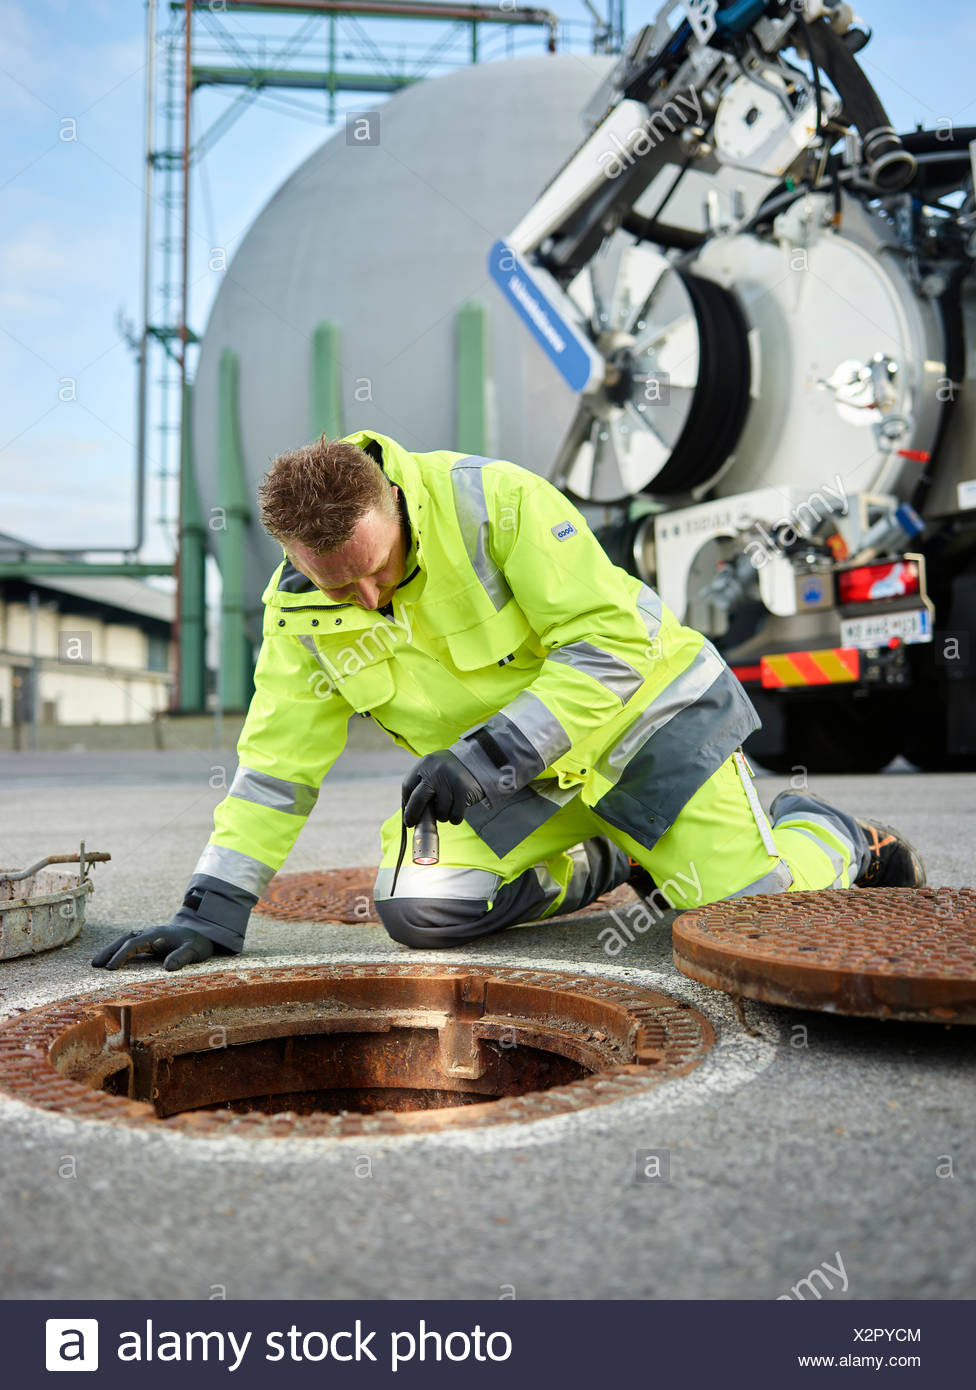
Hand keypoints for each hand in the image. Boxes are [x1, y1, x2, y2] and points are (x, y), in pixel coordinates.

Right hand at [91, 924, 215, 971]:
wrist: (202, 934)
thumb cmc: (197, 944)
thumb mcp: (194, 951)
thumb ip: (182, 957)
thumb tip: (167, 967)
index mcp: (157, 934)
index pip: (134, 944)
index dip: (122, 955)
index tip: (111, 968)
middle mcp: (149, 933)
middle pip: (124, 939)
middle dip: (109, 951)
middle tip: (95, 965)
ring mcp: (148, 936)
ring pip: (125, 940)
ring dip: (111, 950)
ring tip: (96, 963)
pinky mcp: (149, 941)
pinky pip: (130, 944)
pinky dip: (119, 950)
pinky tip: (111, 961)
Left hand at [402, 750, 484, 825]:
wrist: (479, 759)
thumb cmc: (451, 770)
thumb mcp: (433, 768)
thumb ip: (422, 784)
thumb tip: (409, 811)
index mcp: (425, 764)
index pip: (408, 787)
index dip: (407, 804)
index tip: (408, 816)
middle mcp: (436, 771)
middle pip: (418, 799)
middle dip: (414, 815)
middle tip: (415, 823)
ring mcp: (450, 781)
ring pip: (439, 811)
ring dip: (442, 816)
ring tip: (447, 808)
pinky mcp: (464, 791)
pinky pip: (455, 816)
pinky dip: (454, 818)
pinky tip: (457, 810)